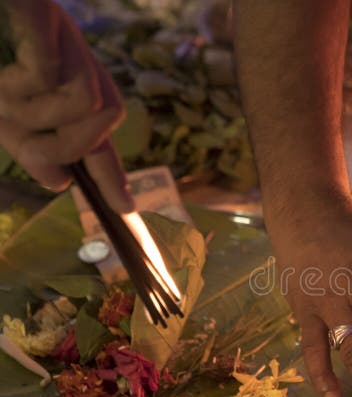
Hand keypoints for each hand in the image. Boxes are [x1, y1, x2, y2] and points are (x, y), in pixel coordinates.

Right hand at [0, 0, 131, 211]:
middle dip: (63, 145)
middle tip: (21, 136)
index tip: (125, 207)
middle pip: (103, 121)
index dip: (112, 173)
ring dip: (31, 112)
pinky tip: (1, 65)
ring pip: (80, 104)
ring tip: (0, 87)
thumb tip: (60, 182)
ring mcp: (63, 35)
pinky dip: (21, 81)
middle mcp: (76, 57)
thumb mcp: (6, 112)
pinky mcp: (43, 14)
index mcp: (71, 79)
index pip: (103, 132)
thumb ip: (35, 146)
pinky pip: (49, 74)